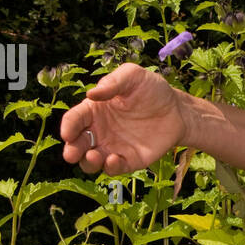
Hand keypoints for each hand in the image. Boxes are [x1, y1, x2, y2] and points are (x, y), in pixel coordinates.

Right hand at [60, 64, 189, 175]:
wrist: (177, 109)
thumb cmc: (152, 89)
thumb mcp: (133, 76)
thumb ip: (113, 82)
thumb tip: (91, 94)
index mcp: (94, 110)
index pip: (74, 120)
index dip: (68, 126)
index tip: (67, 133)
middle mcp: (99, 131)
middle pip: (77, 144)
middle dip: (72, 150)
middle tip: (71, 154)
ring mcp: (112, 147)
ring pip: (91, 161)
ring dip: (88, 163)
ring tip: (94, 157)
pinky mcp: (128, 160)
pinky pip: (114, 168)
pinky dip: (111, 167)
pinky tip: (114, 160)